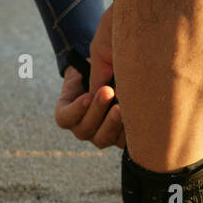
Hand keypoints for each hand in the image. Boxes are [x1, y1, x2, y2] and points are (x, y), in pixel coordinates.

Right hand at [54, 4, 123, 148]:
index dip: (75, 110)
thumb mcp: (97, 58)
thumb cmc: (105, 59)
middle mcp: (83, 125)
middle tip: (109, 92)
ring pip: (102, 139)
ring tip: (123, 107)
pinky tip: (137, 117)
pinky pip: (123, 143)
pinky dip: (129, 133)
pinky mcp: (120, 137)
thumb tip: (109, 90)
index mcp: (68, 108)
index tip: (88, 95)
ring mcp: (101, 133)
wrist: (123, 65)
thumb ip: (97, 74)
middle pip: (84, 130)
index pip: (64, 117)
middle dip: (97, 112)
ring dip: (112, 124)